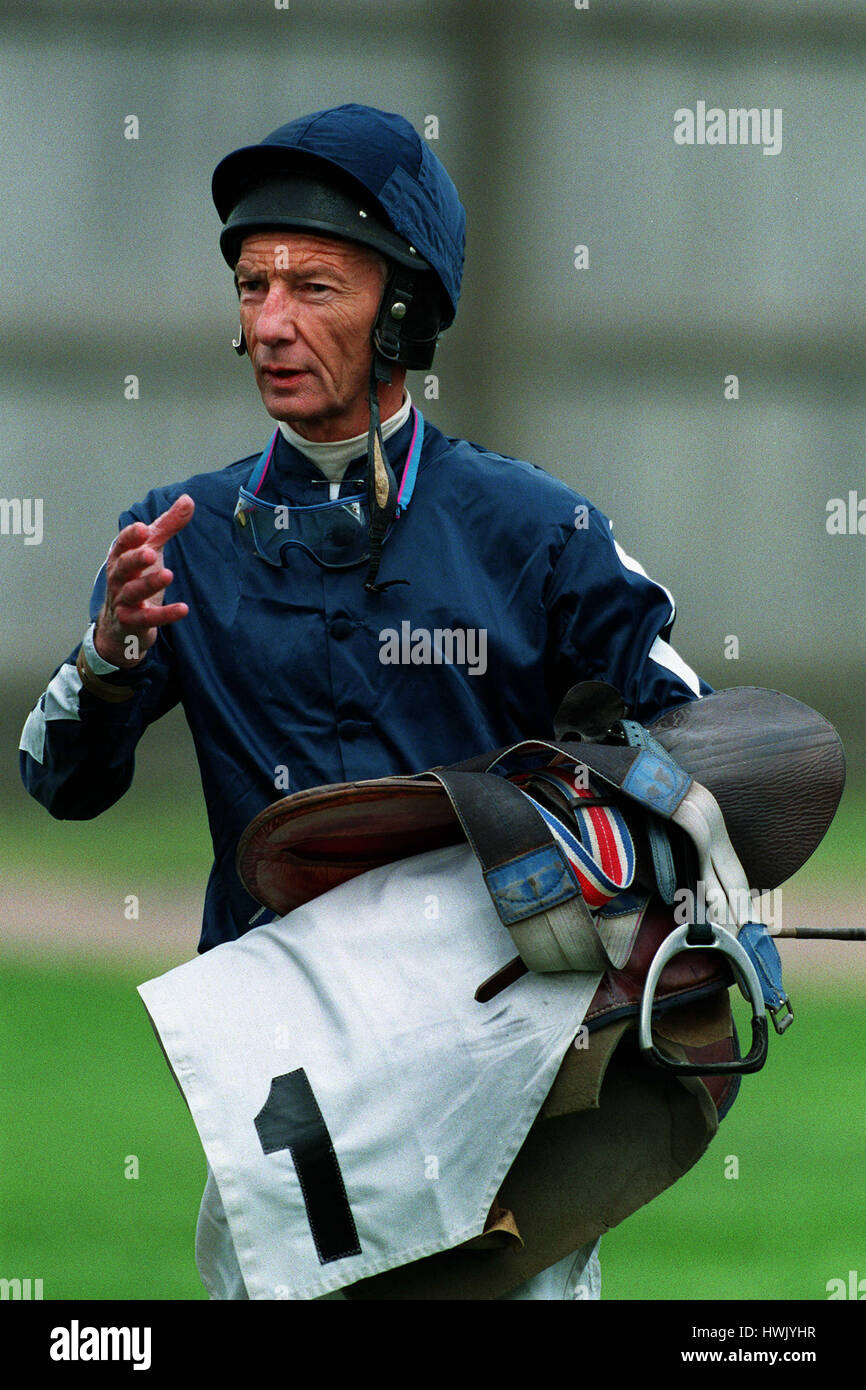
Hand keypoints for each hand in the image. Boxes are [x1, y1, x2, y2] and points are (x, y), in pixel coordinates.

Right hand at [93, 495, 194, 667]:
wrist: (120, 625)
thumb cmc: (136, 579)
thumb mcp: (152, 550)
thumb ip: (168, 526)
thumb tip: (188, 500)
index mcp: (121, 557)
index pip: (122, 544)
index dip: (131, 536)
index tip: (144, 528)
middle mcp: (118, 578)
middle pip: (123, 566)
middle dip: (135, 558)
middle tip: (151, 552)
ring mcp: (123, 601)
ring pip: (133, 592)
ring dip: (149, 584)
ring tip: (168, 575)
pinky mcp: (132, 622)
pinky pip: (147, 618)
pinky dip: (164, 614)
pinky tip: (183, 609)